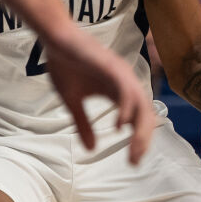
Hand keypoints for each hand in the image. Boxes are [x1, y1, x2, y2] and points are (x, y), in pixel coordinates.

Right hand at [42, 24, 156, 161]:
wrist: (54, 40)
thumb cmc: (64, 65)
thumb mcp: (72, 102)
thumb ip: (83, 124)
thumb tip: (91, 149)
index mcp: (118, 92)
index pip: (138, 119)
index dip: (138, 140)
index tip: (132, 161)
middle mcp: (125, 83)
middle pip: (146, 115)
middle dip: (143, 140)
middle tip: (134, 161)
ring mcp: (121, 74)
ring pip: (141, 104)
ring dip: (140, 129)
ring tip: (134, 150)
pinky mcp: (112, 67)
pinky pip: (126, 90)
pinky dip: (127, 108)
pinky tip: (120, 125)